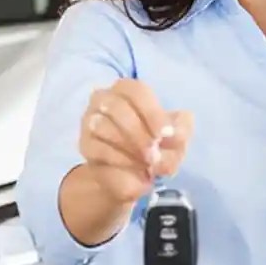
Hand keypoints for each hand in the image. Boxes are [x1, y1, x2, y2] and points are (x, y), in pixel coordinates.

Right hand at [79, 78, 193, 204]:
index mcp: (127, 90)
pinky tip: (133, 167)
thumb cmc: (155, 146)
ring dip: (128, 146)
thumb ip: (181, 132)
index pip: (136, 91)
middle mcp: (104, 99)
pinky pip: (97, 147)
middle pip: (116, 107)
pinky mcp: (84, 143)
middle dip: (138, 132)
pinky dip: (118, 159)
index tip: (165, 135)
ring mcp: (90, 120)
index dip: (152, 112)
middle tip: (154, 153)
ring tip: (146, 162)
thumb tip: (179, 127)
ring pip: (103, 126)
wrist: (132, 174)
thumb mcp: (175, 140)